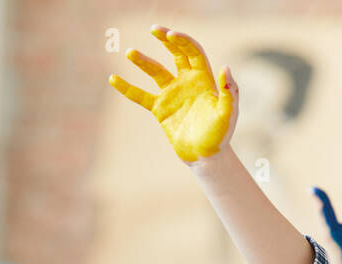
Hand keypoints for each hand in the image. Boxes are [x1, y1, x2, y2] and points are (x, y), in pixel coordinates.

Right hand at [108, 25, 236, 163]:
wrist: (206, 156)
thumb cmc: (220, 135)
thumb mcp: (228, 113)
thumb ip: (229, 91)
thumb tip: (225, 68)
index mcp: (203, 79)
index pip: (192, 52)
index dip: (182, 41)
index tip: (170, 35)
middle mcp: (187, 82)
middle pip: (175, 54)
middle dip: (165, 39)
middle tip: (154, 29)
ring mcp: (172, 94)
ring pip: (155, 71)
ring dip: (143, 61)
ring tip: (130, 52)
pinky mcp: (160, 109)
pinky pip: (140, 96)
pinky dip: (127, 88)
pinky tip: (113, 79)